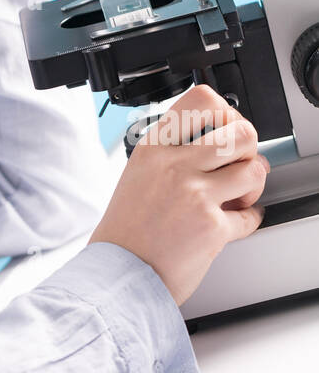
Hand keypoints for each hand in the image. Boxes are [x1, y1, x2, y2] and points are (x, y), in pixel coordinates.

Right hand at [89, 84, 270, 305]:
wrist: (119, 272)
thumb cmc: (126, 229)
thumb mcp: (139, 172)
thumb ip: (172, 153)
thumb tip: (213, 142)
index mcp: (154, 147)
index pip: (203, 100)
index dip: (226, 112)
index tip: (225, 127)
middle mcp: (175, 165)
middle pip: (242, 132)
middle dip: (248, 150)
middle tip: (239, 163)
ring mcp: (195, 195)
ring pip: (254, 169)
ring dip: (253, 184)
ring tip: (238, 194)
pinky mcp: (212, 227)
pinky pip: (251, 215)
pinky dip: (249, 219)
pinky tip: (236, 219)